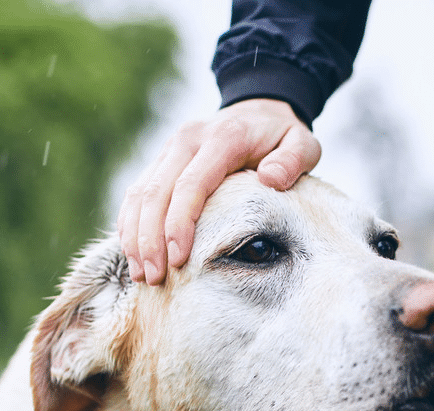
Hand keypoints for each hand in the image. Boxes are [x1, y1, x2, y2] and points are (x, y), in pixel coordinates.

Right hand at [118, 99, 320, 283]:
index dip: (180, 223)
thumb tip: (271, 178)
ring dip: (135, 236)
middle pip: (156, 192)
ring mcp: (171, 148)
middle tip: (154, 278)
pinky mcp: (162, 159)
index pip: (191, 183)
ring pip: (140, 193)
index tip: (178, 260)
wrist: (259, 110)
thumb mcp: (302, 142)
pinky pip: (137, 192)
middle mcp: (188, 139)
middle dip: (150, 239)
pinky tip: (133, 254)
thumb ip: (293, 160)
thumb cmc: (282, 136)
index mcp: (223, 138)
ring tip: (140, 275)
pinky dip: (130, 223)